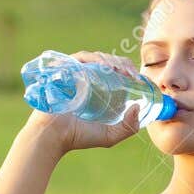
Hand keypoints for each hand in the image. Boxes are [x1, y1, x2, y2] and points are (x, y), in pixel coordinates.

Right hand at [25, 50, 147, 153]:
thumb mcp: (110, 135)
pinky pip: (81, 57)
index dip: (129, 72)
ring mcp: (75, 73)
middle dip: (124, 64)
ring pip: (96, 57)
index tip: (139, 80)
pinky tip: (107, 67)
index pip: (115, 72)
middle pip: (108, 62)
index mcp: (98, 89)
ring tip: (122, 71)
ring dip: (112, 60)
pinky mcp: (64, 69)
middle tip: (133, 76)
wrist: (54, 136)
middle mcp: (87, 78)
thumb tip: (137, 106)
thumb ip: (128, 127)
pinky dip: (95, 59)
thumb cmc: (79, 136)